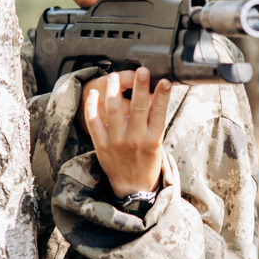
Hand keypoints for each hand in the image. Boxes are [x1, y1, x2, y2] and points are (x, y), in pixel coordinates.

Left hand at [82, 69, 172, 197]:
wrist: (133, 188)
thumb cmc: (148, 163)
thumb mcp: (158, 143)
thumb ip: (154, 122)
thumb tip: (156, 96)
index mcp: (152, 139)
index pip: (159, 112)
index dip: (162, 95)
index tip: (165, 81)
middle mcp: (134, 139)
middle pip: (137, 107)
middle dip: (140, 86)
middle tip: (142, 70)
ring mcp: (116, 141)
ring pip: (113, 109)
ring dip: (114, 89)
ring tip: (115, 75)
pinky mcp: (101, 144)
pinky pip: (94, 121)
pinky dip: (93, 105)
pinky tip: (95, 93)